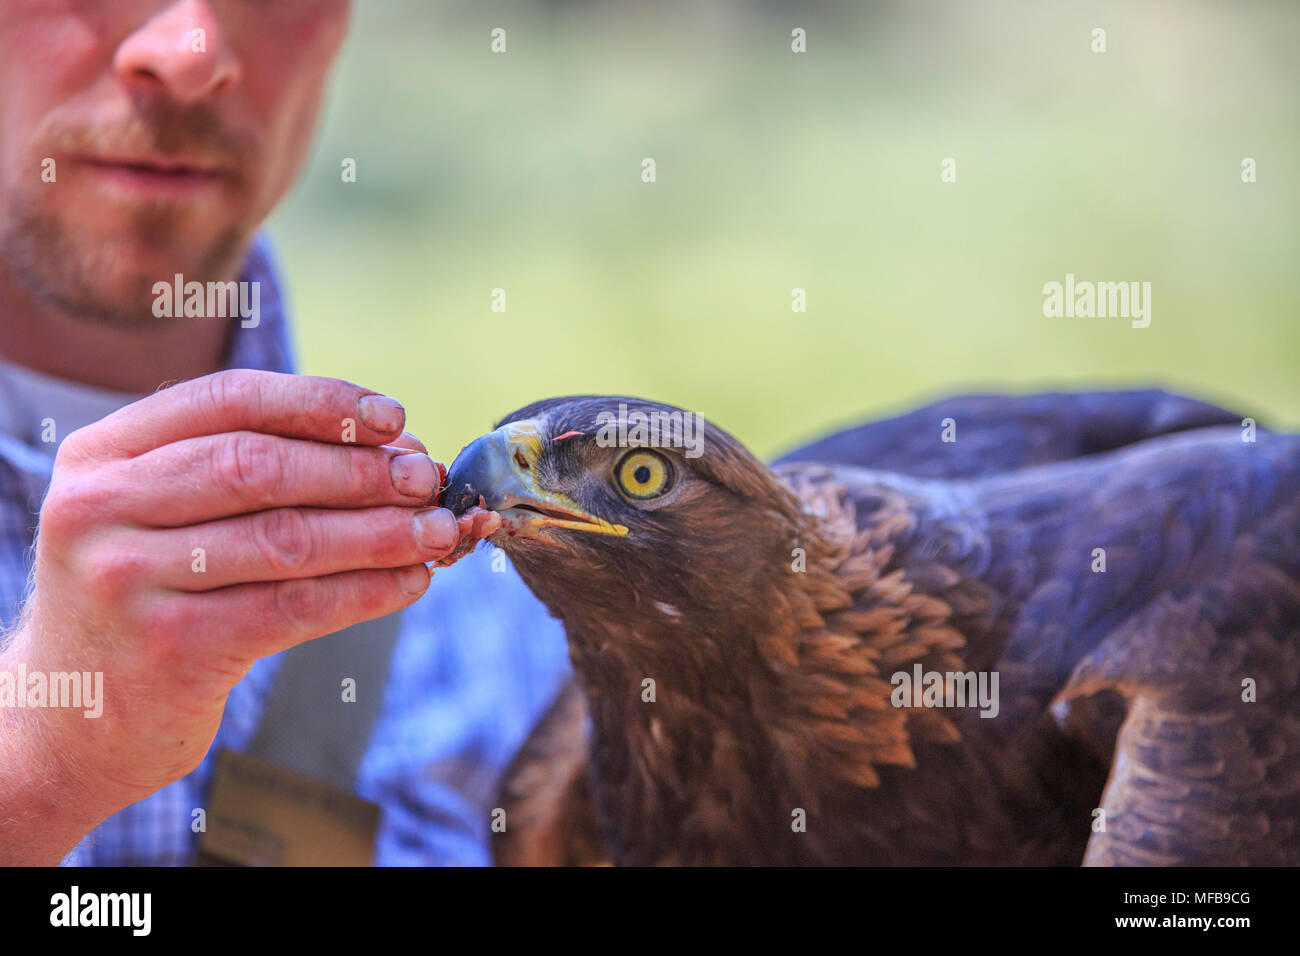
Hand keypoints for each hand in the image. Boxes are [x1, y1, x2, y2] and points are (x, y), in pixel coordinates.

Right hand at [0, 369, 462, 860]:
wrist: (71, 716)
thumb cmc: (146, 595)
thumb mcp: (160, 514)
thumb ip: (250, 469)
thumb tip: (394, 447)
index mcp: (103, 453)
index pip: (227, 399)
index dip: (320, 403)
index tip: (393, 416)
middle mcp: (102, 507)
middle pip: (260, 466)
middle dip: (360, 469)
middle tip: (426, 478)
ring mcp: (128, 579)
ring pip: (287, 538)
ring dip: (380, 532)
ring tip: (438, 531)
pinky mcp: (171, 648)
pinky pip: (294, 606)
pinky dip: (366, 591)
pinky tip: (409, 582)